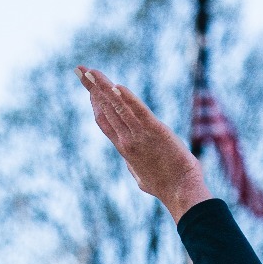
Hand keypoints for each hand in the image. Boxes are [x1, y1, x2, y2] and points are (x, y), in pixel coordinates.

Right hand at [78, 66, 211, 219]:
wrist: (181, 193)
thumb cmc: (165, 187)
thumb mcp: (142, 175)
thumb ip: (135, 164)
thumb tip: (132, 163)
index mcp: (124, 148)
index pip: (104, 121)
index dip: (95, 103)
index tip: (90, 89)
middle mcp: (127, 140)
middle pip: (105, 109)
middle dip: (93, 88)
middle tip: (81, 70)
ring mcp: (139, 136)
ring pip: (117, 106)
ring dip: (103, 87)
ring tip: (92, 71)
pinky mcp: (156, 131)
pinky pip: (138, 111)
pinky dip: (128, 99)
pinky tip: (117, 86)